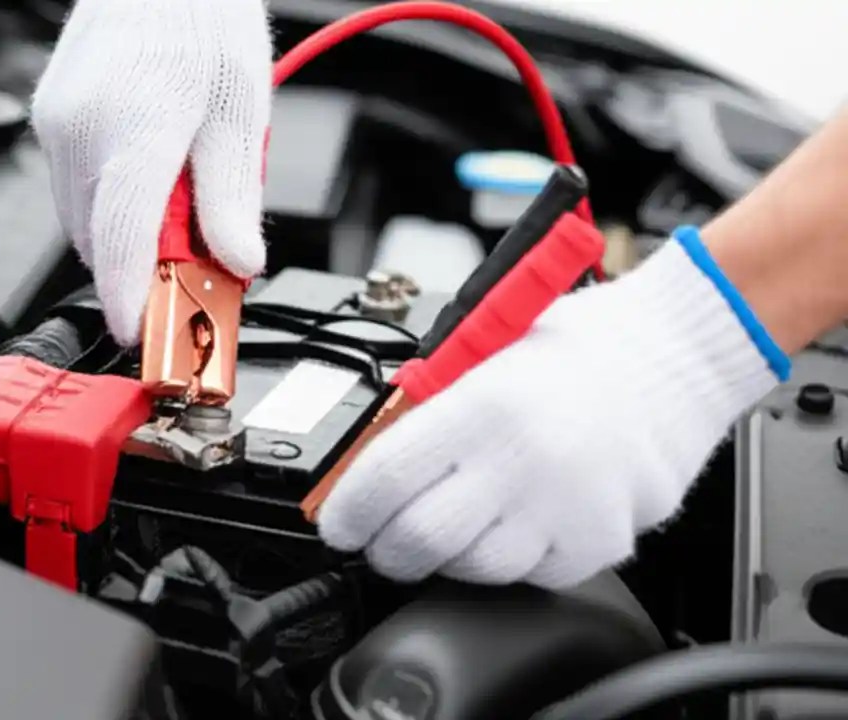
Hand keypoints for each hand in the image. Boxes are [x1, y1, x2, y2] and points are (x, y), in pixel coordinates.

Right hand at [31, 0, 271, 344]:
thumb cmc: (202, 21)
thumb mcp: (242, 108)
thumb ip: (233, 194)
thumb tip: (237, 261)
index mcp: (140, 124)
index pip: (124, 235)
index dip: (132, 296)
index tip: (141, 335)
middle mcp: (83, 129)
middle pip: (101, 238)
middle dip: (142, 271)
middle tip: (193, 273)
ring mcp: (58, 125)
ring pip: (84, 221)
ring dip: (125, 240)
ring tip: (179, 209)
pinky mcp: (48, 121)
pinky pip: (75, 190)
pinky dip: (109, 207)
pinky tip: (148, 180)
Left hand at [317, 239, 779, 588]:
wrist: (678, 354)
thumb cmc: (579, 347)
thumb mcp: (486, 355)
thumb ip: (429, 409)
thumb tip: (370, 463)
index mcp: (482, 406)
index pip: (385, 479)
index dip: (348, 512)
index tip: (338, 524)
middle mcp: (522, 463)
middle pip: (418, 541)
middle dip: (387, 548)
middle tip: (384, 539)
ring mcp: (564, 509)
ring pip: (471, 569)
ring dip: (449, 555)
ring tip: (460, 520)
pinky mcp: (600, 542)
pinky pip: (529, 576)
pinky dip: (511, 558)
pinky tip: (519, 520)